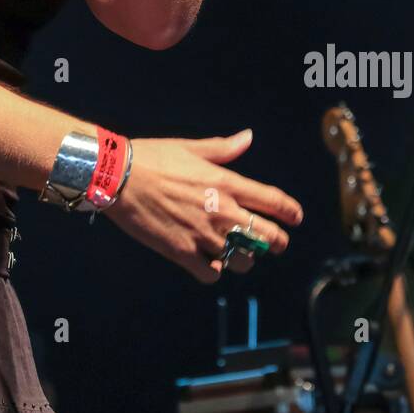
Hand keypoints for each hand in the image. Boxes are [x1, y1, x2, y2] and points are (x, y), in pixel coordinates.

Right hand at [104, 129, 302, 283]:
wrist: (118, 177)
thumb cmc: (154, 157)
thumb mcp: (191, 148)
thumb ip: (224, 148)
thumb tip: (248, 137)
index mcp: (226, 182)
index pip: (274, 201)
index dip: (291, 212)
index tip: (295, 218)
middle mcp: (221, 211)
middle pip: (267, 236)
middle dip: (276, 241)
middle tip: (275, 242)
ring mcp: (202, 234)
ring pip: (243, 261)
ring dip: (244, 258)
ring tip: (237, 253)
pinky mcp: (182, 252)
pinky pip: (212, 274)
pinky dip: (214, 271)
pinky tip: (208, 262)